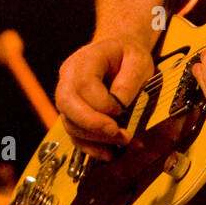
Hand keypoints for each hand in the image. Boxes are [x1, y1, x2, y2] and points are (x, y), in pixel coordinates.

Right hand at [55, 37, 153, 159]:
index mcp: (85, 60)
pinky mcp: (73, 114)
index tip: (122, 109)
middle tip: (118, 134)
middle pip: (67, 104)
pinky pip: (74, 135)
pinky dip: (91, 147)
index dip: (102, 102)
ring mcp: (67, 97)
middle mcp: (69, 78)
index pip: (84, 84)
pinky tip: (109, 152)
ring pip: (70, 123)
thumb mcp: (138, 61)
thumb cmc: (129, 55)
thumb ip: (129, 81)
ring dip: (95, 139)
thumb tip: (119, 107)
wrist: (120, 52)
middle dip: (92, 125)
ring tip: (123, 141)